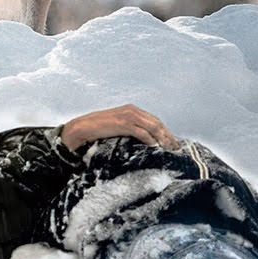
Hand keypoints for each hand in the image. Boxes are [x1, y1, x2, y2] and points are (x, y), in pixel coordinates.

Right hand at [60, 104, 178, 151]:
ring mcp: (128, 116)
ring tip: (169, 148)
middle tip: (176, 147)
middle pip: (157, 123)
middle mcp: (132, 110)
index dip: (165, 131)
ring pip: (152, 127)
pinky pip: (142, 132)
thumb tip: (144, 140)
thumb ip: (130, 129)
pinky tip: (155, 146)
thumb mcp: (118, 127)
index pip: (155, 120)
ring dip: (162, 138)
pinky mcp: (123, 123)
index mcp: (132, 109)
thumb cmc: (99, 130)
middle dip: (168, 135)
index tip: (173, 141)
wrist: (82, 127)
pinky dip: (150, 139)